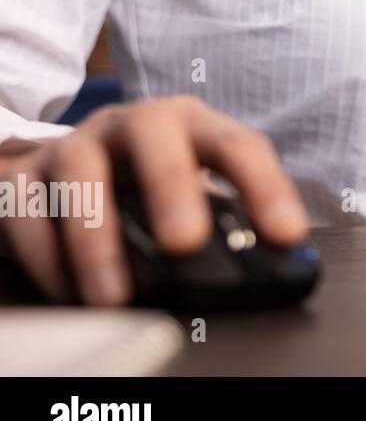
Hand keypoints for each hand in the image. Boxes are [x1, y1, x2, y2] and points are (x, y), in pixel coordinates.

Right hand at [0, 96, 307, 304]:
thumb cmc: (146, 183)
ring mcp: (78, 143)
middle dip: (173, 186)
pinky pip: (28, 208)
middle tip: (185, 244)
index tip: (285, 236)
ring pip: (82, 171)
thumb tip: (269, 265)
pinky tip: (69, 290)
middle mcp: (135, 124)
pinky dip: (46, 253)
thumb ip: (224, 221)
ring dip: (97, 237)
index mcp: (192, 124)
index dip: (265, 187)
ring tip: (115, 296)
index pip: (238, 145)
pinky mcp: (25, 175)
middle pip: (156, 134)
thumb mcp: (192, 190)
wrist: (69, 168)